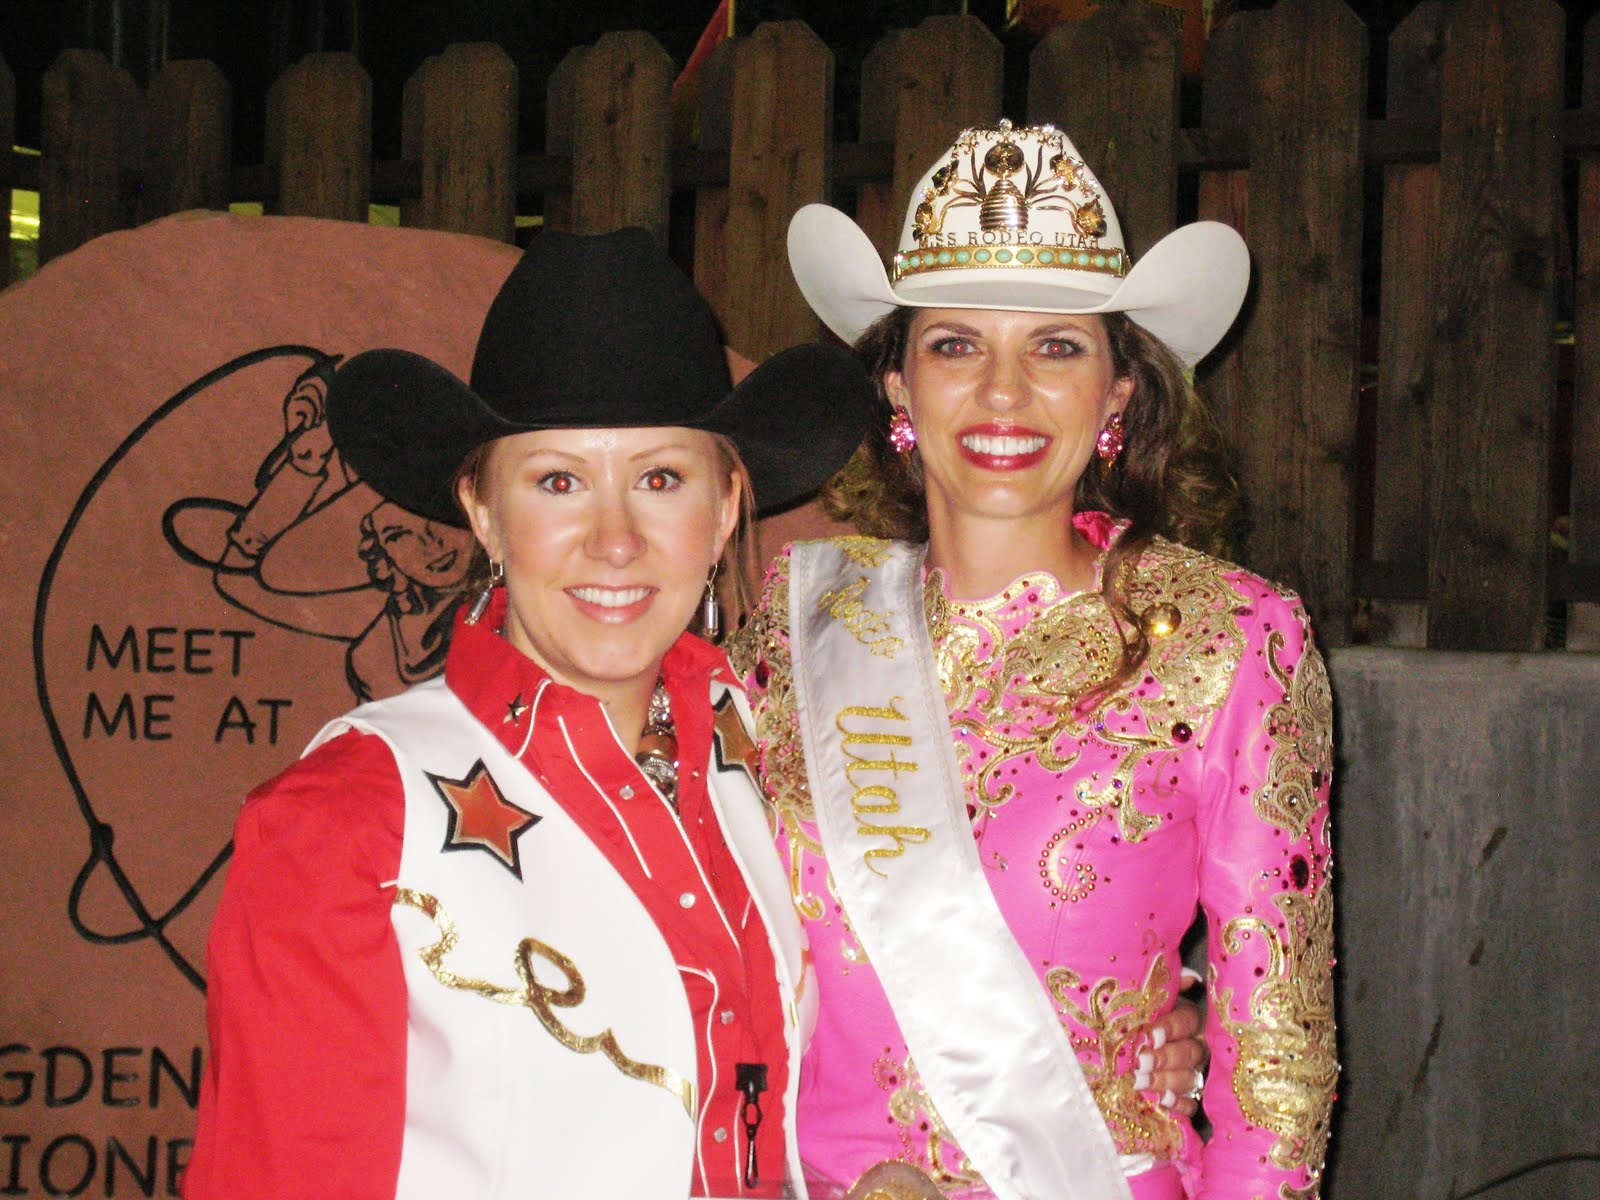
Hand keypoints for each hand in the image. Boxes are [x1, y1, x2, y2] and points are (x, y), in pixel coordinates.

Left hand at [1133, 973, 1208, 1118]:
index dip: (1170, 1028)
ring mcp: (1195, 1072)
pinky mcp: (1190, 1095)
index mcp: (1188, 1018)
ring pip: (1189, 1078)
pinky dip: (1179, 1105)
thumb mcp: (1150, 998)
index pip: (1186, 1021)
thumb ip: (1166, 987)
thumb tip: (1190, 977)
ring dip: (1165, 1082)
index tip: (1150, 1034)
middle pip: (1189, 1052)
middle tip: (1140, 1061)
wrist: (1133, 1046)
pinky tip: (1163, 1103)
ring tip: (1140, 1082)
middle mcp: (1195, 1045)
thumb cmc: (1141, 1016)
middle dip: (1164, 1058)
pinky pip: (1191, 1104)